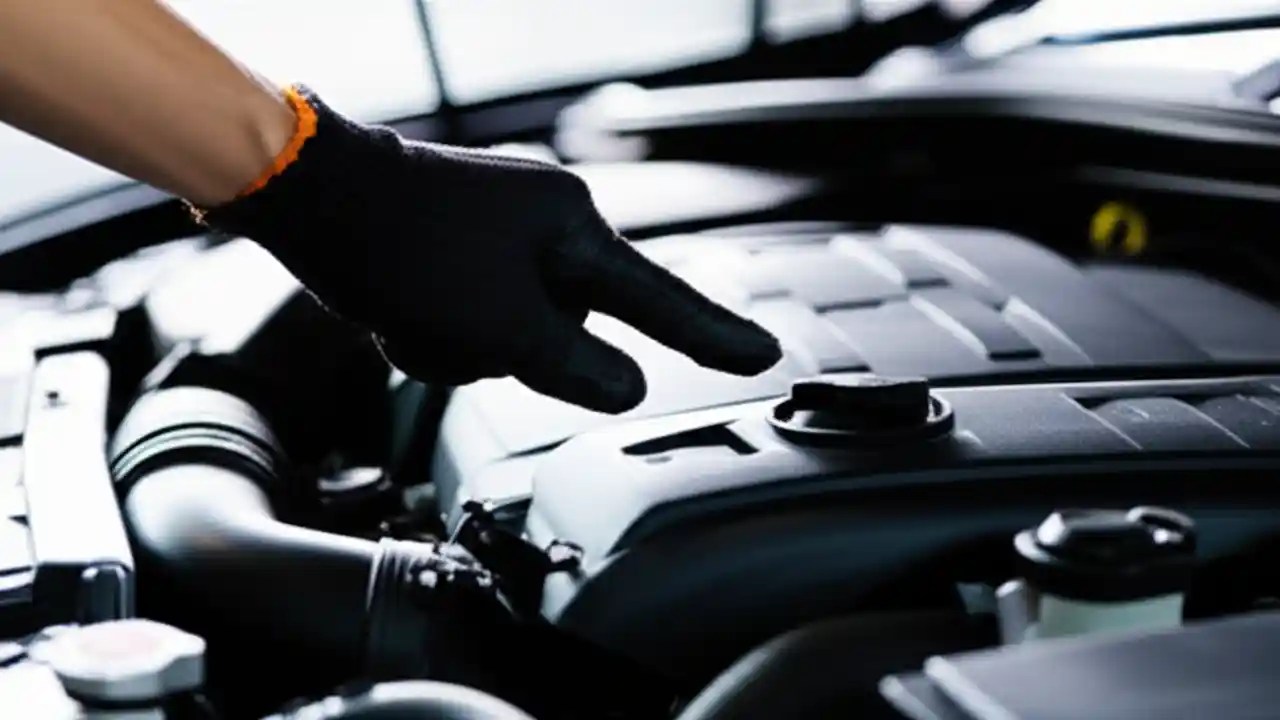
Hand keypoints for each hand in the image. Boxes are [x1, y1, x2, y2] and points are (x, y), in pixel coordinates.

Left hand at [202, 87, 780, 412]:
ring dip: (463, 344)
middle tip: (455, 333)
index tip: (764, 355)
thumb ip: (579, 366)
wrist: (307, 195)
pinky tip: (398, 309)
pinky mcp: (452, 239)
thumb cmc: (407, 251)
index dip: (714, 338)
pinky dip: (437, 325)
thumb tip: (626, 387)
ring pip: (509, 324)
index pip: (661, 300)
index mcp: (573, 227)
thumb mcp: (506, 329)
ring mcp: (494, 227)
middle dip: (511, 350)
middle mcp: (544, 220)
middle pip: (565, 325)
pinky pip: (470, 307)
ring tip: (414, 316)